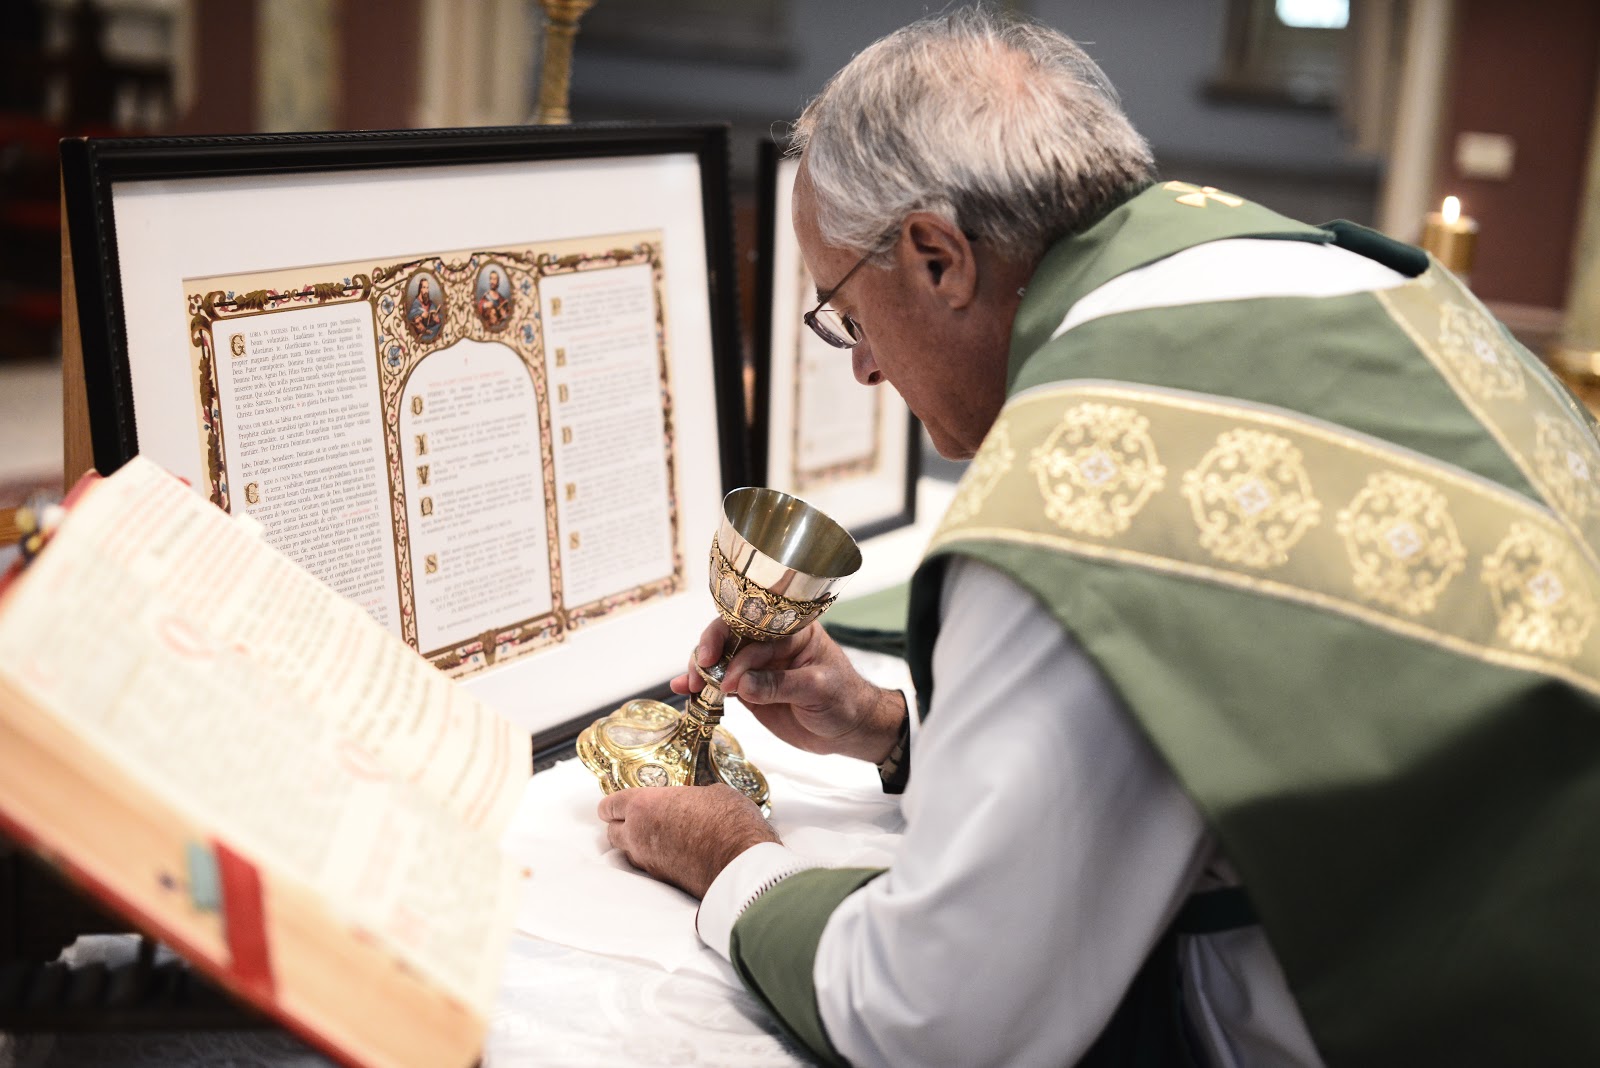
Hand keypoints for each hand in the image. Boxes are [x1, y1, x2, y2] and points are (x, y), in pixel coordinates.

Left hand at [597, 784, 777, 898]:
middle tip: (630, 818)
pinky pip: (649, 866)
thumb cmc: (728, 822)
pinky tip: (671, 851)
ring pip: (629, 853)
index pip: (611, 805)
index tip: (613, 804)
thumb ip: (692, 796)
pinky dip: (655, 858)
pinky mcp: (664, 881)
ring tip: (652, 835)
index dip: (612, 804)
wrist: (741, 864)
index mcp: (644, 806)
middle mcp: (639, 836)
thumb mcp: (713, 794)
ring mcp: (650, 862)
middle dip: (619, 825)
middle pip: (612, 833)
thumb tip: (697, 801)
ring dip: (635, 844)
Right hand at [670, 618, 905, 763]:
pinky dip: (703, 688)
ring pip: (721, 660)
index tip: (722, 672)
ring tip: (687, 685)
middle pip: (730, 638)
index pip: (755, 631)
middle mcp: (770, 643)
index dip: (733, 647)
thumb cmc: (845, 701)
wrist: (850, 730)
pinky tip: (684, 691)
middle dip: (709, 653)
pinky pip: (722, 684)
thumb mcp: (818, 690)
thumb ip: (779, 685)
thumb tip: (741, 684)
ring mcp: (757, 666)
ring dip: (700, 670)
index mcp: (792, 631)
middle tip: (698, 673)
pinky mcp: (749, 690)